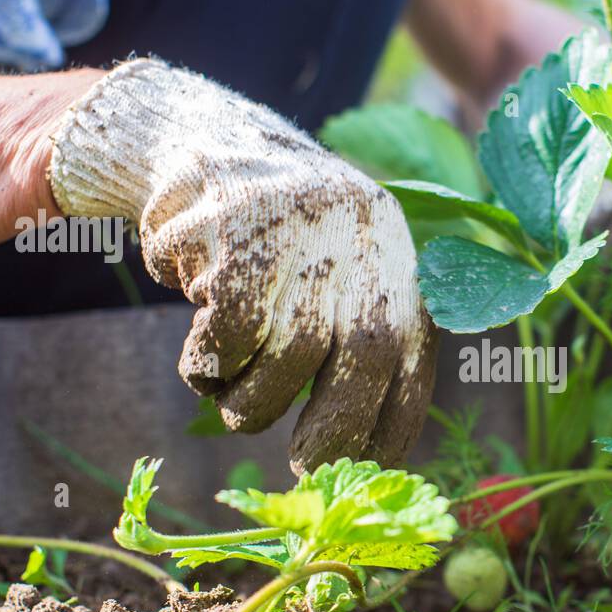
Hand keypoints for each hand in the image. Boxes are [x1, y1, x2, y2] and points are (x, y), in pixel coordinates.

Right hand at [47, 59, 437, 473]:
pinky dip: (206, 368)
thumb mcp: (344, 275)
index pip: (410, 359)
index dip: (396, 424)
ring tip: (235, 393)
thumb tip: (366, 455)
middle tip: (304, 470)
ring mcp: (298, 237)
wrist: (213, 141)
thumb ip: (362, 342)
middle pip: (366, 357)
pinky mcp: (233, 237)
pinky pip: (222, 341)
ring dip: (252, 403)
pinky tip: (201, 352)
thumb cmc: (288, 241)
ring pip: (286, 361)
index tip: (371, 470)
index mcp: (395, 261)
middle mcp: (359, 243)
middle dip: (335, 432)